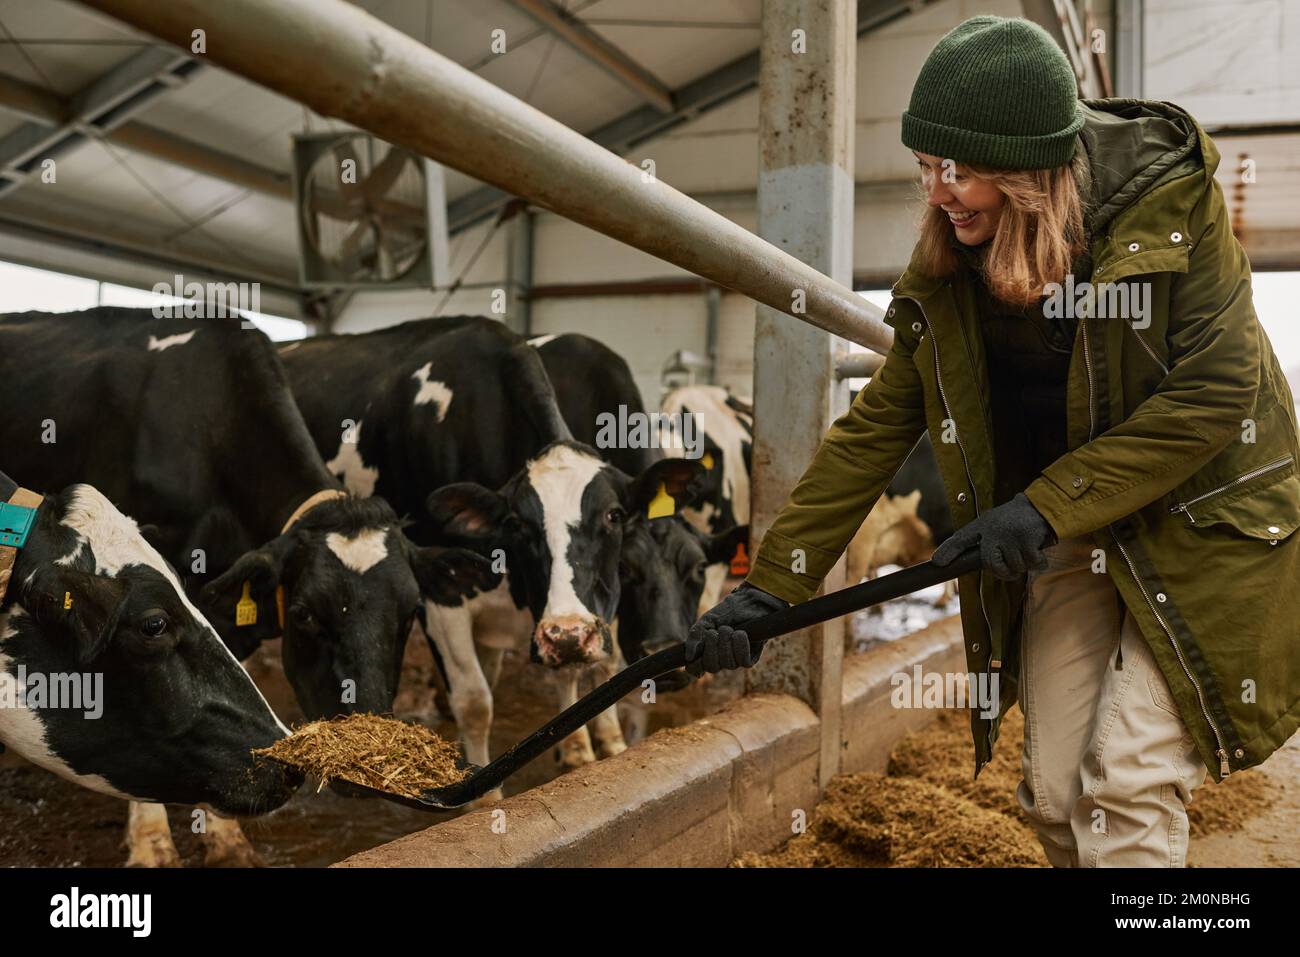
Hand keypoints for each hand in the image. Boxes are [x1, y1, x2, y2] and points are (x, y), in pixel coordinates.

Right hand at [685, 582, 787, 675]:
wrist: (749, 601)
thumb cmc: (728, 611)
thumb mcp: (707, 621)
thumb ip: (696, 636)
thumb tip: (688, 657)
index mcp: (706, 652)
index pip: (696, 669)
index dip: (695, 664)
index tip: (697, 652)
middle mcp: (720, 660)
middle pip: (712, 667)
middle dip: (713, 647)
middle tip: (716, 631)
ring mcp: (735, 660)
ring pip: (728, 664)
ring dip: (727, 643)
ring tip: (729, 629)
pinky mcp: (751, 658)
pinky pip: (743, 662)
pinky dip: (740, 646)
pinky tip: (740, 633)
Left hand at [931, 492, 1055, 580]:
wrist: (1040, 506)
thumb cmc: (1014, 520)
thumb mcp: (992, 524)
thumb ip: (982, 541)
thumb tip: (973, 563)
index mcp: (982, 526)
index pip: (960, 539)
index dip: (948, 551)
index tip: (937, 562)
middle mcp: (993, 531)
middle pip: (992, 565)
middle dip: (1004, 572)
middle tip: (1011, 568)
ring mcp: (1010, 535)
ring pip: (1015, 567)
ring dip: (1023, 564)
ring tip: (1025, 549)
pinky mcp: (1027, 539)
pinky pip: (1032, 563)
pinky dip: (1038, 562)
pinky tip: (1037, 550)